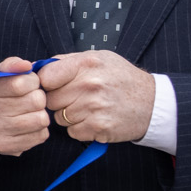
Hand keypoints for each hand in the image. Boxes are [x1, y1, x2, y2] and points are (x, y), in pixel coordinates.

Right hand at [0, 57, 48, 154]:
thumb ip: (11, 65)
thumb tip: (26, 65)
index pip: (21, 83)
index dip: (32, 80)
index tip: (28, 82)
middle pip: (36, 101)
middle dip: (38, 96)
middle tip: (29, 97)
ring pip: (41, 119)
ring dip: (40, 113)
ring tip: (29, 111)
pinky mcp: (7, 147)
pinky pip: (41, 136)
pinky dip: (38, 129)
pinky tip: (27, 124)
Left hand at [38, 50, 155, 143]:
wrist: (153, 103)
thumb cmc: (122, 78)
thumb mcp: (99, 58)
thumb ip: (67, 60)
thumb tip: (38, 67)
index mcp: (86, 64)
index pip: (45, 77)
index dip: (46, 83)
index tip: (53, 85)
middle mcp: (89, 85)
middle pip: (50, 99)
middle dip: (58, 100)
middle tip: (76, 97)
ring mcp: (94, 107)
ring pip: (59, 117)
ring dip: (69, 115)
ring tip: (88, 107)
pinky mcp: (99, 127)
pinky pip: (72, 131)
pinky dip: (80, 129)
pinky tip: (94, 119)